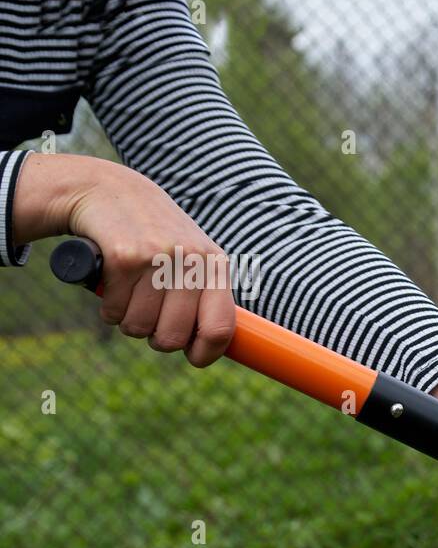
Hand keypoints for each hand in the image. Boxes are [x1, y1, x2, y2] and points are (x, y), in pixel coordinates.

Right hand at [12, 154, 234, 366]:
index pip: (220, 328)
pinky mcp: (123, 258)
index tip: (193, 357)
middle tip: (150, 320)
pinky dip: (108, 308)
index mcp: (215, 265)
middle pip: (173, 336)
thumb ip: (206, 297)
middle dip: (157, 338)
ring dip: (129, 322)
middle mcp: (191, 261)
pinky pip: (113, 311)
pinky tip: (112, 285)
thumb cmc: (157, 237)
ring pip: (140, 327)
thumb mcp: (194, 258)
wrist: (110, 190)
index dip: (206, 353)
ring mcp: (158, 258)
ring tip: (130, 296)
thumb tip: (213, 349)